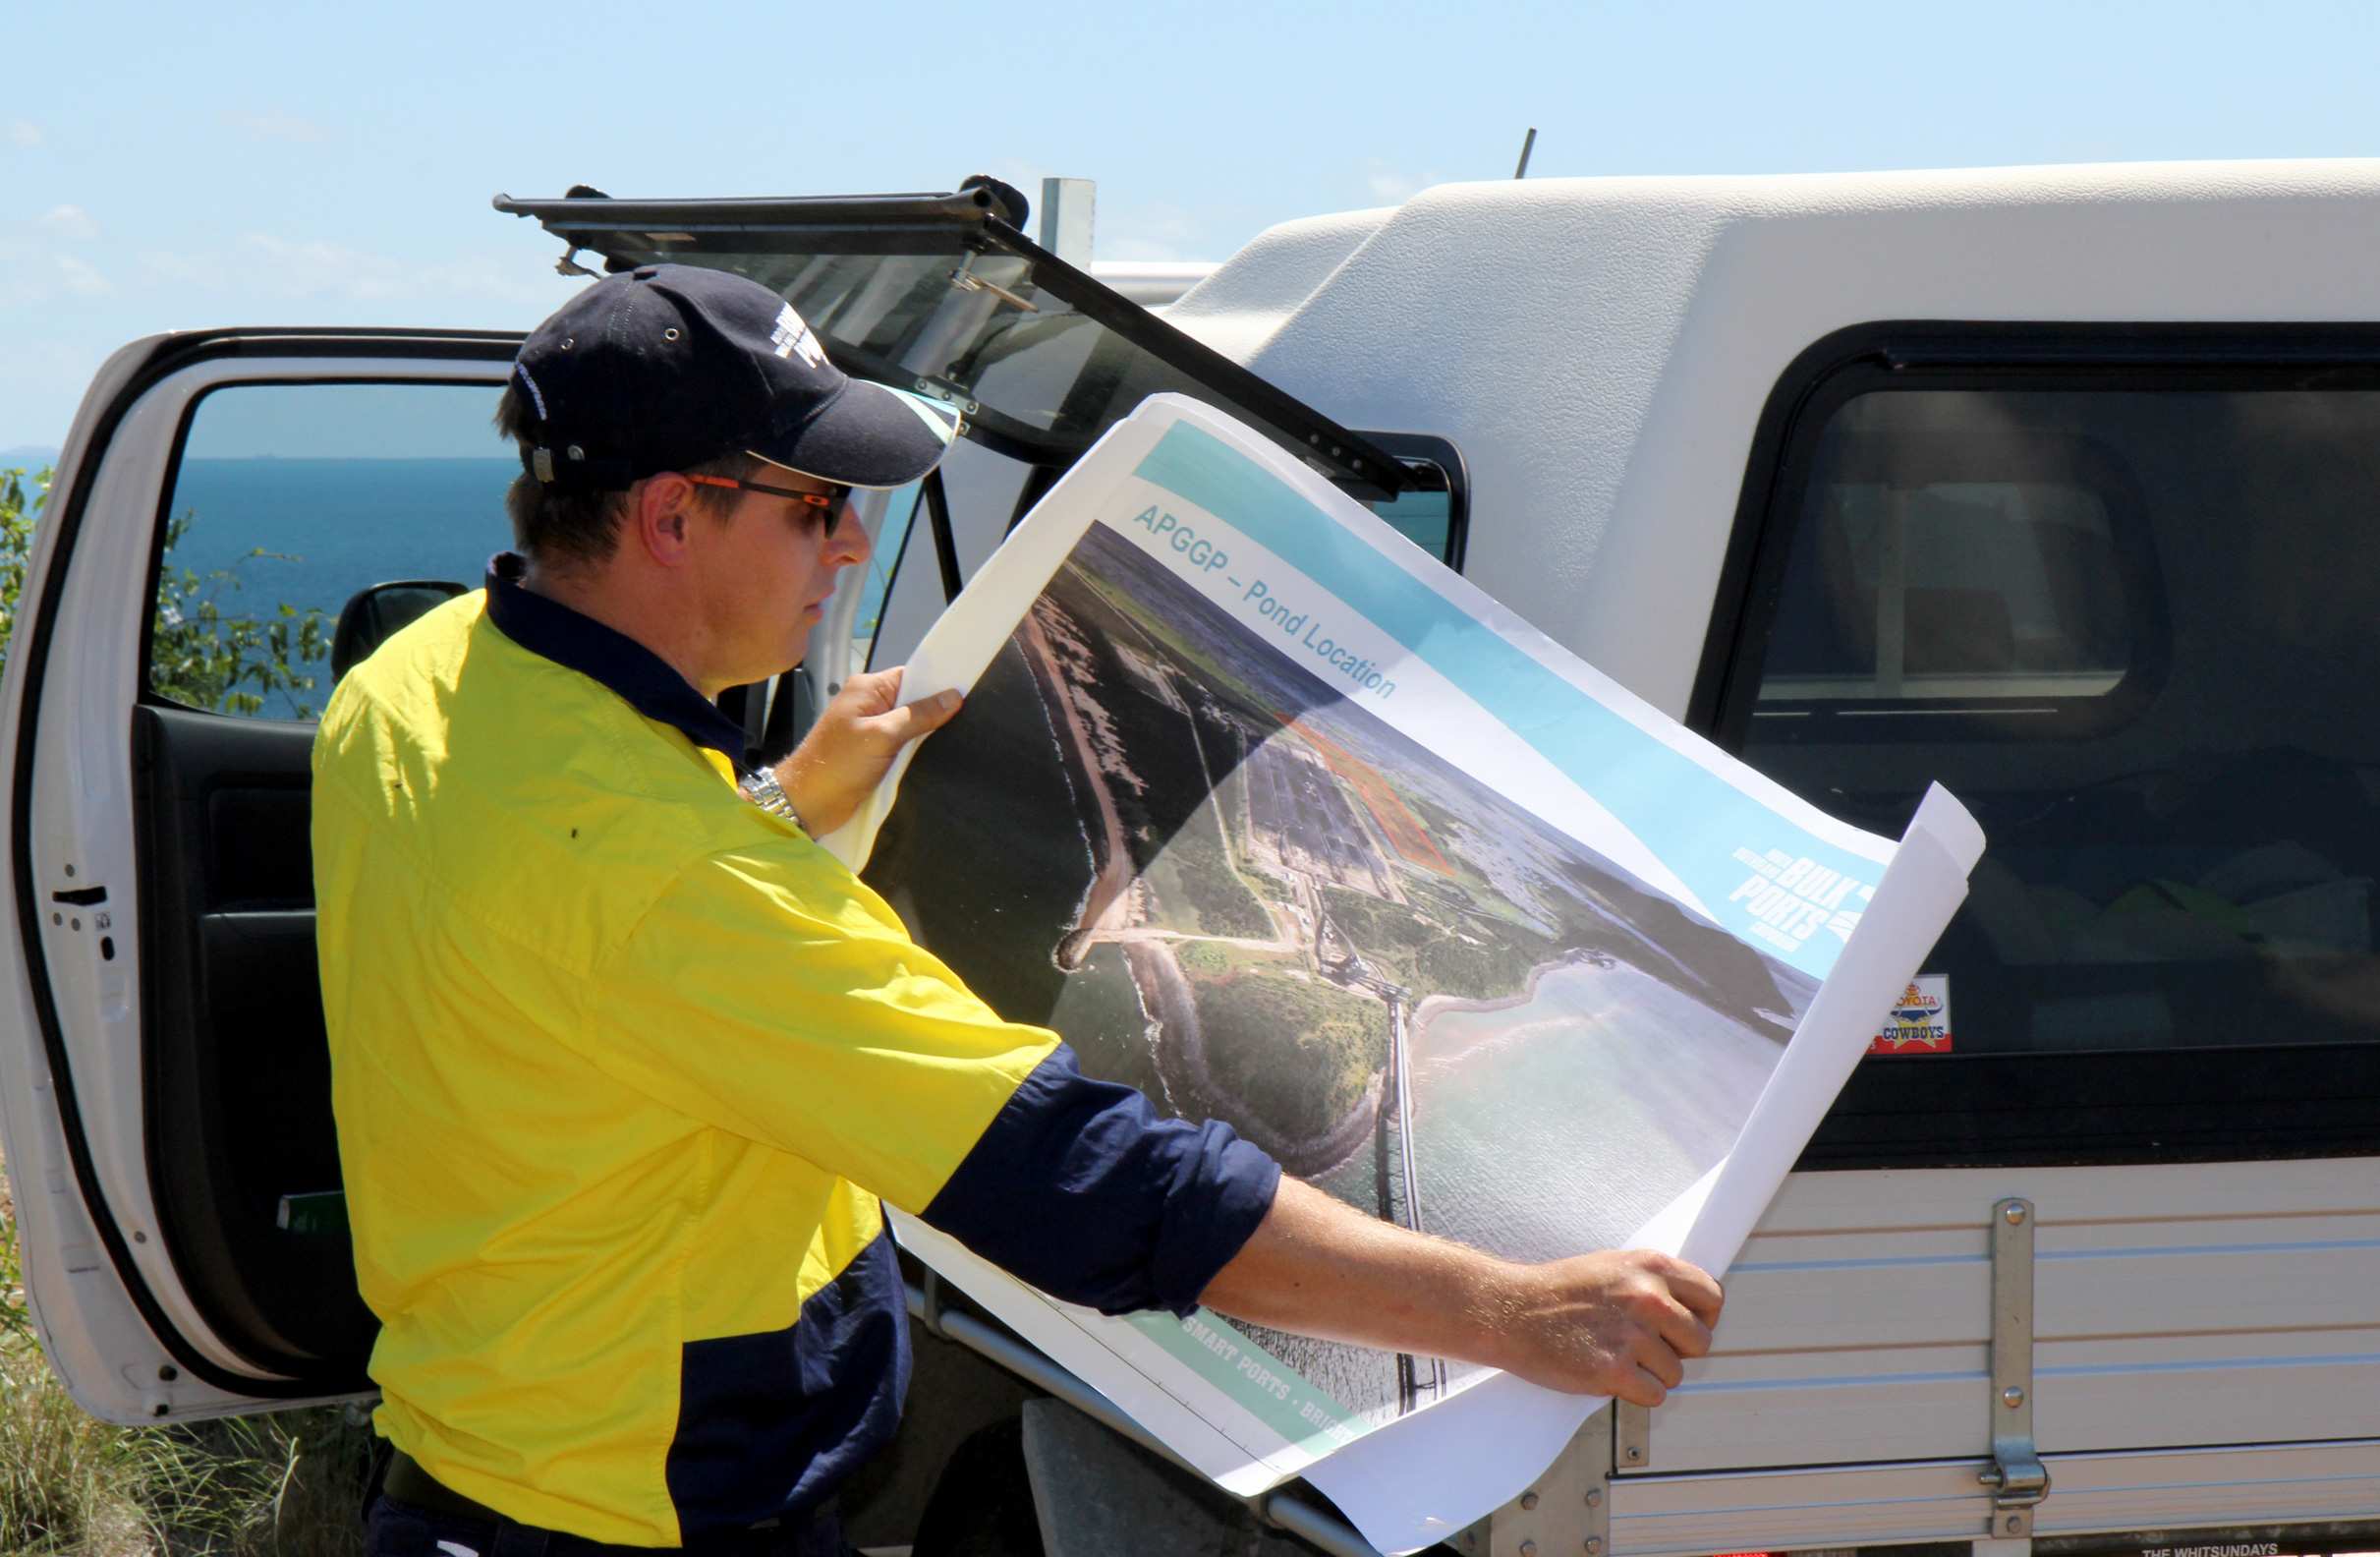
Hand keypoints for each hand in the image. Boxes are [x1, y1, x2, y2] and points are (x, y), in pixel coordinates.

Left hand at [777, 667, 961, 837]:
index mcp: (868, 688)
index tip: (970, 691)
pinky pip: (904, 745)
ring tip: (964, 736)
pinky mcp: (875, 754)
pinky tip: (942, 754)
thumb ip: (918, 715)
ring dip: (929, 734)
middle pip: (914, 700)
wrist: (807, 804)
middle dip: (938, 710)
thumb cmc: (839, 765)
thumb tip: (954, 696)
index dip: (938, 682)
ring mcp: (872, 730)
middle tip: (973, 717)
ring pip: (911, 725)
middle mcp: (870, 704)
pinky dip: (919, 750)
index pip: (912, 675)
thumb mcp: (882, 736)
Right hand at [1489, 1249, 1721, 1404]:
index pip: (1712, 1297)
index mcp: (1650, 1267)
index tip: (1683, 1328)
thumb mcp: (1611, 1267)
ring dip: (1651, 1374)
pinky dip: (1635, 1393)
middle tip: (1645, 1349)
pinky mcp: (1614, 1371)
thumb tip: (1690, 1310)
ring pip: (1676, 1373)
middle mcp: (1648, 1297)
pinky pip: (1654, 1395)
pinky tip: (1609, 1375)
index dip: (1702, 1318)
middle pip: (1701, 1341)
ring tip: (1616, 1358)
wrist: (1508, 1310)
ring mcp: (1632, 1335)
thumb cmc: (1556, 1291)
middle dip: (1678, 1351)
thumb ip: (1652, 1282)